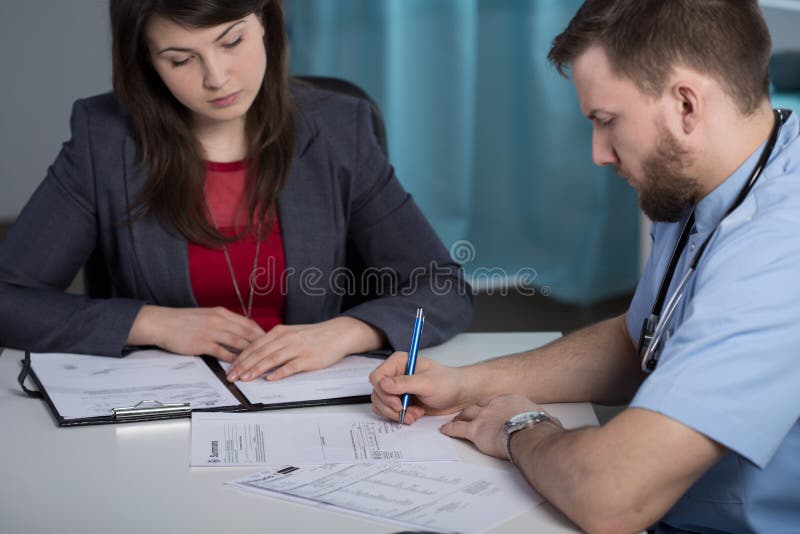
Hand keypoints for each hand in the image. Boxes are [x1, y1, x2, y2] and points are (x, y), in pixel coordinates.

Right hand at [127, 305, 264, 361]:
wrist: (161, 322)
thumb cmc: (183, 321)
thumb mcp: (206, 316)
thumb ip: (222, 322)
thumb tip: (238, 331)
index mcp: (221, 313)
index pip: (248, 323)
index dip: (260, 333)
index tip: (270, 341)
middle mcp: (219, 320)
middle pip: (247, 333)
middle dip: (261, 344)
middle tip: (271, 354)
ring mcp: (211, 331)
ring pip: (237, 343)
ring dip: (249, 354)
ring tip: (260, 363)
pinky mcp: (202, 343)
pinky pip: (222, 352)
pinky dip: (233, 360)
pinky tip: (240, 366)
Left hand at [226, 317, 383, 381]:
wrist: (337, 333)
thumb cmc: (313, 336)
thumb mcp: (291, 334)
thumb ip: (274, 343)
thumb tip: (256, 354)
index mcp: (280, 332)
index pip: (254, 345)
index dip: (240, 357)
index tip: (229, 367)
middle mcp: (286, 338)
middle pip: (259, 353)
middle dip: (243, 365)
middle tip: (231, 376)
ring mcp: (297, 348)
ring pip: (272, 359)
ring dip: (256, 370)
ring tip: (245, 379)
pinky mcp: (308, 359)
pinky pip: (291, 366)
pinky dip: (279, 373)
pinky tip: (270, 378)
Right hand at [369, 351, 467, 423]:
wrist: (459, 395)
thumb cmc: (448, 383)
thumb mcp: (427, 383)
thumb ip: (404, 383)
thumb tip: (383, 384)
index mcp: (399, 362)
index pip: (377, 377)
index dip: (384, 392)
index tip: (398, 403)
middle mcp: (395, 374)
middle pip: (377, 393)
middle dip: (391, 406)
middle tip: (407, 411)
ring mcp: (397, 389)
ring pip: (381, 404)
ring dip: (396, 414)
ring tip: (415, 414)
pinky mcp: (400, 401)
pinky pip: (389, 411)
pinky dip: (399, 417)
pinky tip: (414, 415)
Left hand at [440, 394, 560, 458]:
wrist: (531, 434)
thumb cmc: (540, 429)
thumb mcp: (546, 419)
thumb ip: (544, 420)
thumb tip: (552, 423)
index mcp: (511, 401)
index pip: (498, 403)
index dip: (493, 409)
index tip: (493, 412)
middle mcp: (495, 404)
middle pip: (480, 405)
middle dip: (474, 410)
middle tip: (470, 414)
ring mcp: (484, 416)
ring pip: (466, 413)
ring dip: (460, 417)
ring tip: (455, 420)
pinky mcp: (475, 430)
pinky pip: (458, 429)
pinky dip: (450, 430)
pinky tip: (445, 431)